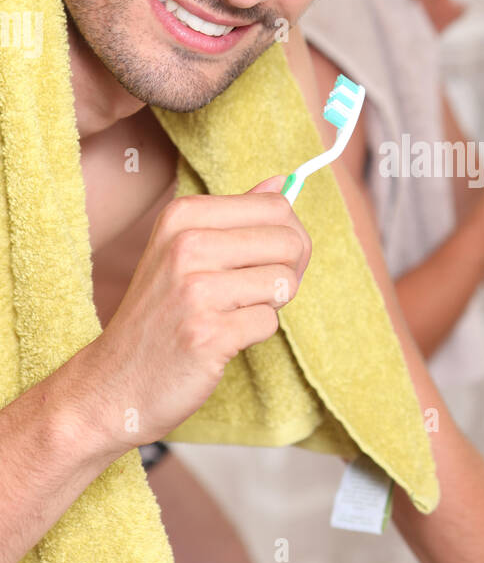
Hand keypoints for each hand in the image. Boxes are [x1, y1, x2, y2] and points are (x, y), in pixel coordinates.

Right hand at [74, 176, 310, 453]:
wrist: (115, 381)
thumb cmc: (160, 313)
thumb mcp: (183, 250)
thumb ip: (235, 216)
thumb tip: (281, 182)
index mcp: (184, 215)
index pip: (276, 206)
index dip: (286, 236)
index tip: (263, 259)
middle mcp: (186, 245)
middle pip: (289, 242)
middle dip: (287, 271)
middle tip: (252, 293)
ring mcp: (196, 290)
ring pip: (285, 282)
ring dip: (269, 305)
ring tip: (231, 314)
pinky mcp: (209, 333)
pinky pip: (270, 323)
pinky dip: (254, 335)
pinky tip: (221, 338)